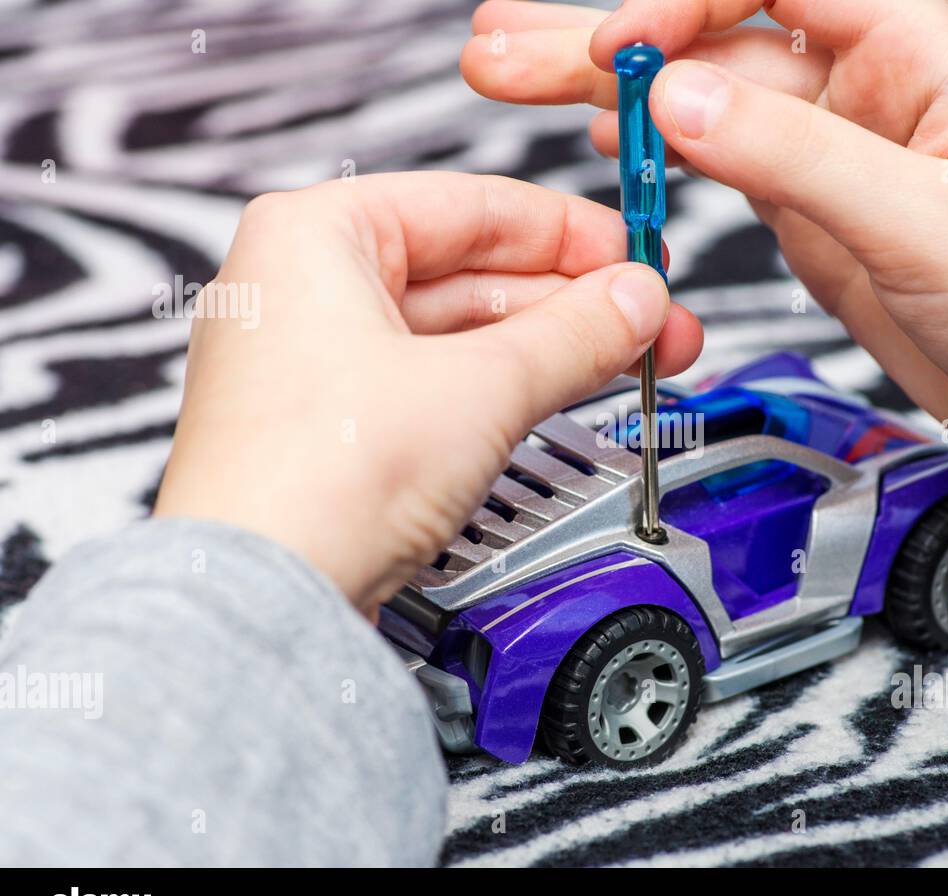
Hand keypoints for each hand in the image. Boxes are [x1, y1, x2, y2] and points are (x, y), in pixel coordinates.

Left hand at [154, 173, 701, 612]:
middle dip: (572, 300)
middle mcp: (304, 291)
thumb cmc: (314, 483)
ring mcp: (317, 365)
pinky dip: (506, 388)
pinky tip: (566, 390)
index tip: (632, 254)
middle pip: (469, 273)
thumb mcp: (480, 387)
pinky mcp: (337, 431)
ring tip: (630, 356)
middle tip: (648, 319)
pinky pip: (439, 386)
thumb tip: (634, 302)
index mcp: (313, 236)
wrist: (265, 604)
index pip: (469, 206)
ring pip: (460, 334)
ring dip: (549, 347)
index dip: (566, 231)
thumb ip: (574, 333)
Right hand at [462, 0, 947, 497]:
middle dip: (609, 40)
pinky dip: (658, 153)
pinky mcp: (812, 210)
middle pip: (718, 34)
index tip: (615, 51)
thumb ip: (799, 158)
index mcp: (918, 50)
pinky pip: (719, 162)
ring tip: (518, 79)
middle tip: (510, 46)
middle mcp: (868, 87)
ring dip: (611, 93)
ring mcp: (831, 149)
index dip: (681, 6)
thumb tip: (685, 101)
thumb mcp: (920, 224)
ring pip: (705, 99)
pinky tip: (610, 139)